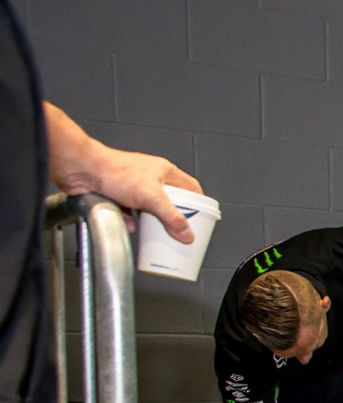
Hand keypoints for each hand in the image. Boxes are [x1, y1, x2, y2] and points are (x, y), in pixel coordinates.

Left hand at [43, 102, 203, 241]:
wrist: (81, 169)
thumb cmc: (113, 170)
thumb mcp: (151, 198)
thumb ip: (171, 218)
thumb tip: (186, 234)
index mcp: (164, 171)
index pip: (191, 187)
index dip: (199, 203)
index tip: (202, 218)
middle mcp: (149, 176)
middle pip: (170, 200)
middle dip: (174, 216)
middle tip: (179, 230)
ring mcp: (133, 184)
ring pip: (149, 207)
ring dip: (152, 220)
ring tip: (157, 233)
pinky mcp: (117, 192)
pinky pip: (130, 210)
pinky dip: (132, 220)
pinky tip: (132, 227)